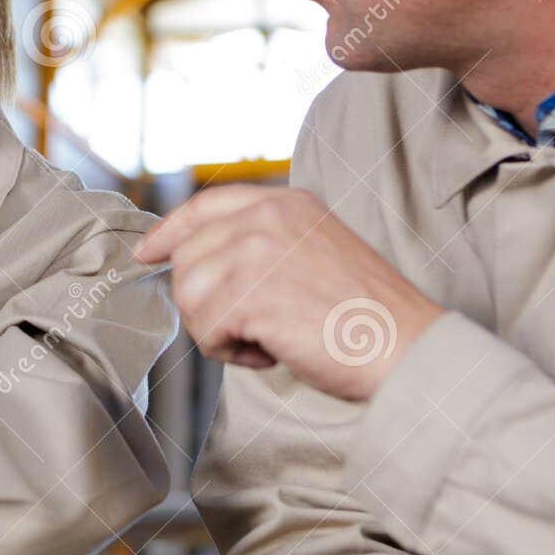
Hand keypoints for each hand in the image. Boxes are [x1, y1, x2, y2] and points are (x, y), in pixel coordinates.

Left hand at [134, 186, 443, 401]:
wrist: (407, 347)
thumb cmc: (367, 316)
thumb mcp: (315, 251)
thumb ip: (264, 244)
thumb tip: (204, 264)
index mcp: (285, 203)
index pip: (204, 206)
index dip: (169, 232)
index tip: (147, 252)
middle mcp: (267, 218)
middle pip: (187, 258)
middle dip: (205, 301)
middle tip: (252, 325)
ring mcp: (255, 252)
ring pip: (188, 295)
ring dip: (217, 329)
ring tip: (265, 338)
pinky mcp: (248, 294)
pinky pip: (206, 330)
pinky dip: (231, 352)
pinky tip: (272, 350)